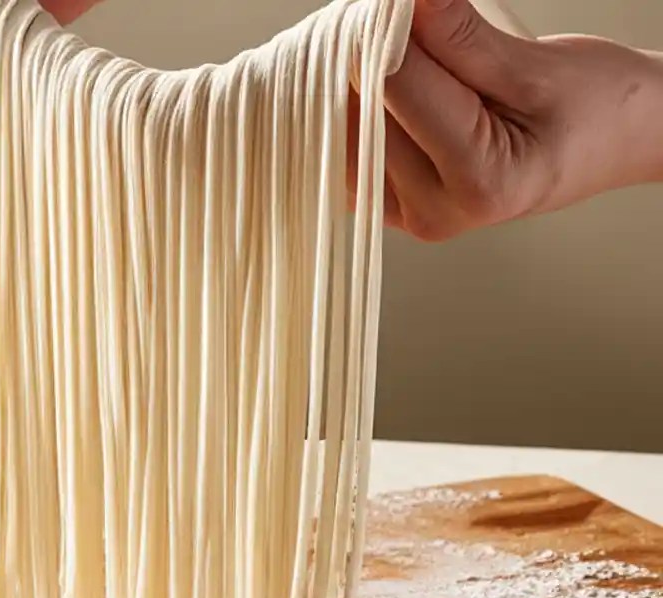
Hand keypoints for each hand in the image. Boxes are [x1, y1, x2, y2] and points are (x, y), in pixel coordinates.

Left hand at [374, 0, 662, 240]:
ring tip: (400, 53)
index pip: (396, 87)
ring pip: (344, 134)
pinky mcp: (394, 204)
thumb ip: (459, 36)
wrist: (617, 141)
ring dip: (353, 86)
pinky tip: (379, 86)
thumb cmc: (594, 108)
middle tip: (397, 20)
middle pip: (363, 113)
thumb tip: (400, 1)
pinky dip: (355, 112)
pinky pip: (348, 153)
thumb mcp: (535, 66)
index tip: (395, 4)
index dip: (385, 31)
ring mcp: (411, 213)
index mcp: (479, 181)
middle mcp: (437, 210)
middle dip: (367, 58)